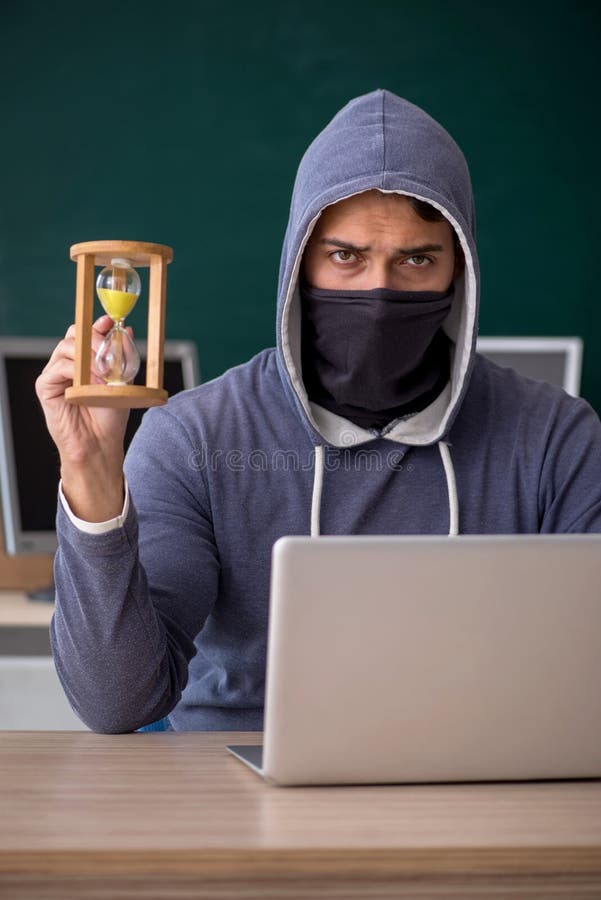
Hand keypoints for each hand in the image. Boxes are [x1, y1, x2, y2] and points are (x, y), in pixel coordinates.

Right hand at [36, 315, 130, 520]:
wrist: (100, 443)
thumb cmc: (110, 415)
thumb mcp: (122, 381)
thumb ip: (121, 356)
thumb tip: (126, 329)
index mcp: (86, 359)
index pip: (87, 333)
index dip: (98, 324)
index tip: (111, 320)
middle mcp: (69, 363)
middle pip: (74, 334)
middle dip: (94, 337)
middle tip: (109, 349)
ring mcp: (55, 373)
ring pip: (67, 347)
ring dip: (89, 356)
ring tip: (106, 372)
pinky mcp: (46, 386)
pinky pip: (58, 367)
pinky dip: (77, 371)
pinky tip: (92, 382)